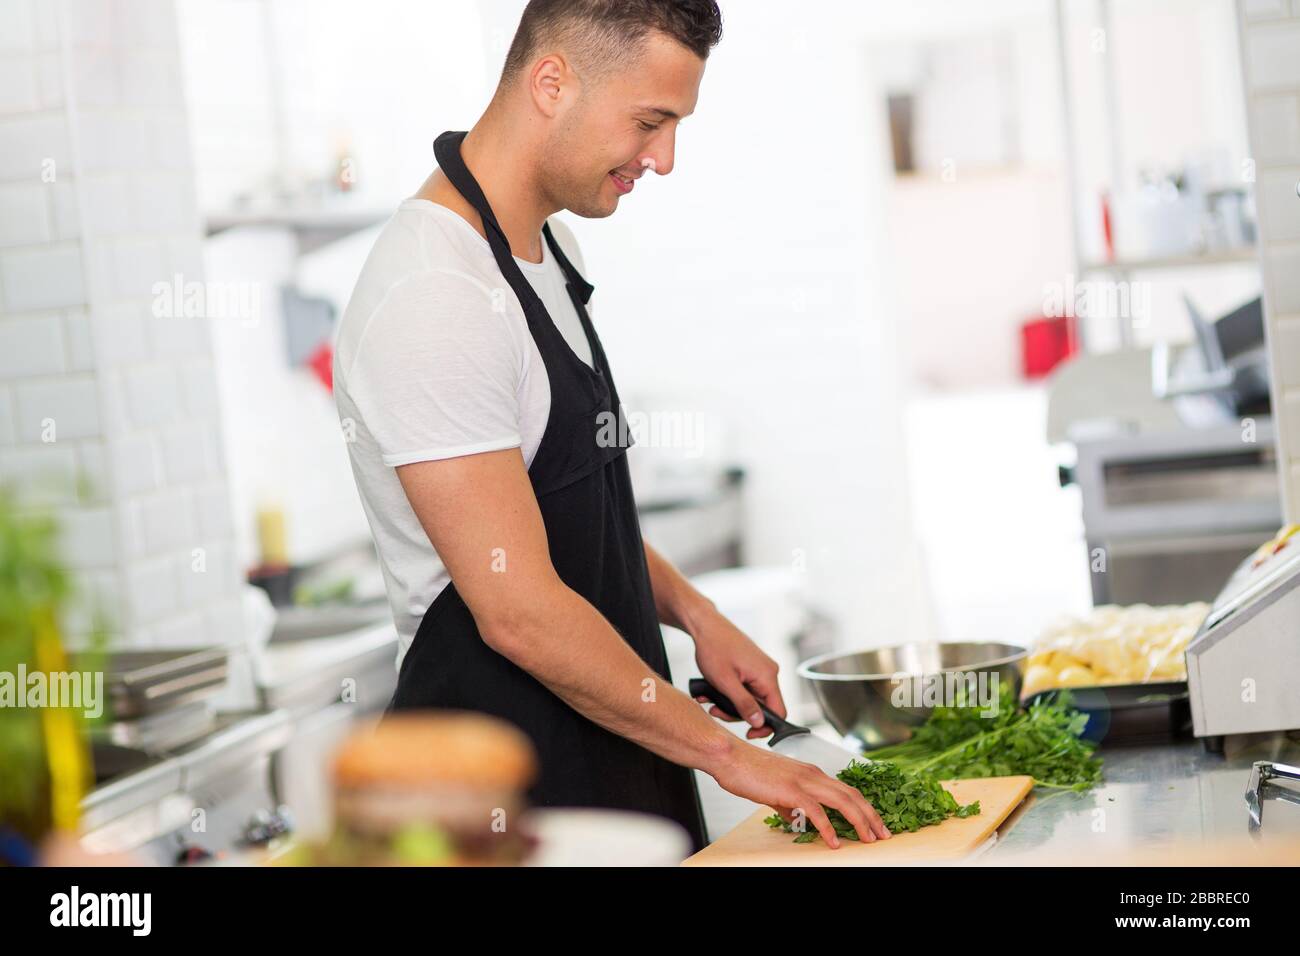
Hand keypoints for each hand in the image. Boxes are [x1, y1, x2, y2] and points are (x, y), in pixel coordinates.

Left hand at [691, 607, 783, 739]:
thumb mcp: (726, 682)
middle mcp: (768, 672)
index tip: (748, 734)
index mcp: (767, 676)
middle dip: (737, 713)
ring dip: (729, 703)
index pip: (779, 712)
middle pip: (762, 707)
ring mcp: (759, 669)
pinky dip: (729, 692)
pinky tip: (711, 690)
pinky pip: (744, 688)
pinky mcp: (751, 667)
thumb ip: (744, 704)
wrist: (705, 624)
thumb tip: (759, 723)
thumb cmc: (714, 648)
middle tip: (715, 710)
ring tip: (708, 698)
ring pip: (750, 699)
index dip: (765, 727)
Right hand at [706, 738, 890, 847]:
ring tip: (869, 838)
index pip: (847, 790)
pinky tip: (834, 842)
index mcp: (812, 773)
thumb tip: (796, 819)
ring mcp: (803, 780)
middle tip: (884, 833)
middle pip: (853, 795)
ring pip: (843, 800)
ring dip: (860, 821)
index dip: (864, 807)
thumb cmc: (748, 771)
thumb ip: (790, 805)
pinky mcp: (791, 790)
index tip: (875, 823)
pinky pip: (816, 811)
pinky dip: (828, 827)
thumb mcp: (775, 791)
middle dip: (872, 815)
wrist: (730, 757)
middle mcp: (813, 774)